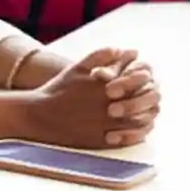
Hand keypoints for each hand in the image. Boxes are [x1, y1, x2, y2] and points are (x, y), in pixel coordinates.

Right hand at [23, 47, 155, 148]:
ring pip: (137, 123)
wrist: (39, 115)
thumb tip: (122, 49)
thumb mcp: (77, 68)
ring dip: (145, 118)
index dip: (144, 81)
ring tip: (144, 114)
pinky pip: (127, 139)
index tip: (146, 81)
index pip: (136, 83)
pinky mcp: (100, 141)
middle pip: (140, 104)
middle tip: (151, 98)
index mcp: (103, 87)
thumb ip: (99, 56)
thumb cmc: (58, 89)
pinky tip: (136, 130)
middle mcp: (106, 106)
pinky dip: (136, 135)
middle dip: (148, 101)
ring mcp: (105, 125)